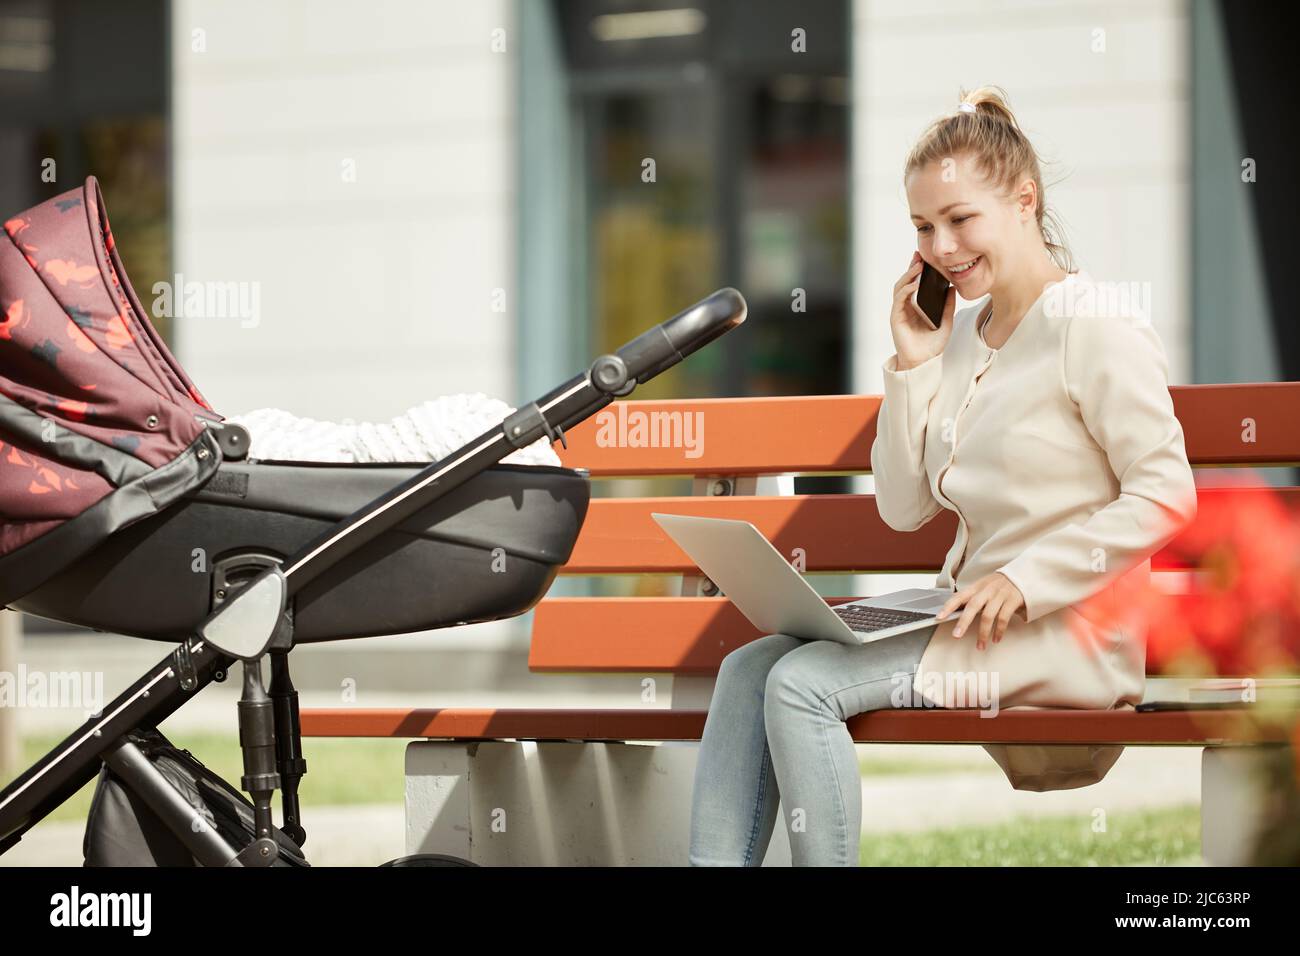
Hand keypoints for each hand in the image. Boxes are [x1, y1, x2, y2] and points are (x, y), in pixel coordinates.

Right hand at [890, 250, 955, 368]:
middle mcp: (907, 306)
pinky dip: (906, 289)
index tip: (926, 258)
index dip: (920, 270)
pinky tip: (914, 283)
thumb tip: (952, 287)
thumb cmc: (932, 345)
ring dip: (908, 275)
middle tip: (919, 255)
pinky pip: (899, 299)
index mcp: (917, 306)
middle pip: (906, 281)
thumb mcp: (946, 321)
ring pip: (900, 287)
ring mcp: (900, 311)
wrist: (924, 362)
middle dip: (912, 267)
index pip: (916, 283)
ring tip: (918, 265)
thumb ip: (948, 305)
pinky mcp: (896, 317)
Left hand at [935, 572, 1025, 649]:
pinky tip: (995, 639)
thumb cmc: (1000, 584)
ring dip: (983, 633)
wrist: (1024, 575)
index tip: (939, 617)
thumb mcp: (984, 587)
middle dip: (963, 622)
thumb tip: (956, 612)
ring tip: (980, 645)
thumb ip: (973, 598)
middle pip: (973, 606)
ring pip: (988, 615)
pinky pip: (1004, 618)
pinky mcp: (1013, 600)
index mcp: (977, 586)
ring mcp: (1000, 595)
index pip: (960, 596)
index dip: (948, 606)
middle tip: (956, 635)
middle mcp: (987, 590)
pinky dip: (999, 631)